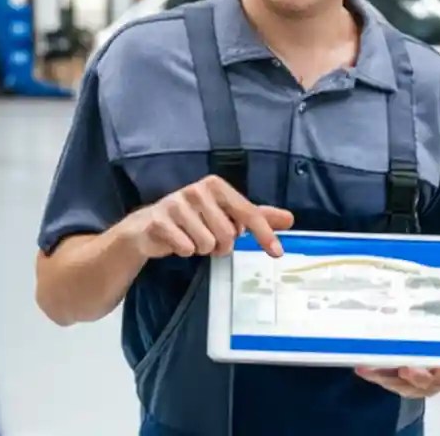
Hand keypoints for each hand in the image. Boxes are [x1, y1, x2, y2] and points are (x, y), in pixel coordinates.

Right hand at [119, 175, 293, 259]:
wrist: (149, 226)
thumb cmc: (193, 219)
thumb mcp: (225, 215)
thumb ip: (256, 216)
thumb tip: (289, 219)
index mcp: (216, 186)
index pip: (248, 213)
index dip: (264, 234)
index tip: (277, 253)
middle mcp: (197, 190)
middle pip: (228, 234)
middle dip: (221, 245)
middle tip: (210, 239)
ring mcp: (177, 203)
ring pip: (207, 243)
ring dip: (202, 249)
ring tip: (192, 239)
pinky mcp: (160, 220)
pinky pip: (186, 248)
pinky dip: (185, 251)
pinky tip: (178, 242)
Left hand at [356, 279, 439, 397]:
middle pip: (430, 384)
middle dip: (419, 379)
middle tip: (408, 369)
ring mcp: (419, 370)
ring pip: (405, 384)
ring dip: (390, 378)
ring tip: (375, 368)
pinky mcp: (398, 366)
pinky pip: (387, 375)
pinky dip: (375, 372)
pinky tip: (363, 365)